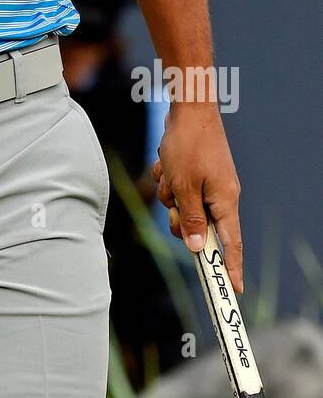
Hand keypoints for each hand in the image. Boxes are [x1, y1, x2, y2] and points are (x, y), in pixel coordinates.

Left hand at [152, 102, 242, 292]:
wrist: (189, 106)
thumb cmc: (188, 144)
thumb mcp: (184, 185)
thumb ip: (189, 218)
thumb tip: (195, 248)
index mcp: (225, 201)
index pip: (231, 244)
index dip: (231, 268)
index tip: (233, 291)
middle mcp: (220, 195)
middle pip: (197, 225)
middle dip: (178, 215)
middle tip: (173, 200)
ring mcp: (207, 182)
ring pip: (181, 204)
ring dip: (169, 190)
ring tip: (169, 169)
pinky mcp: (194, 172)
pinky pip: (175, 186)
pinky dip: (167, 176)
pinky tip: (165, 160)